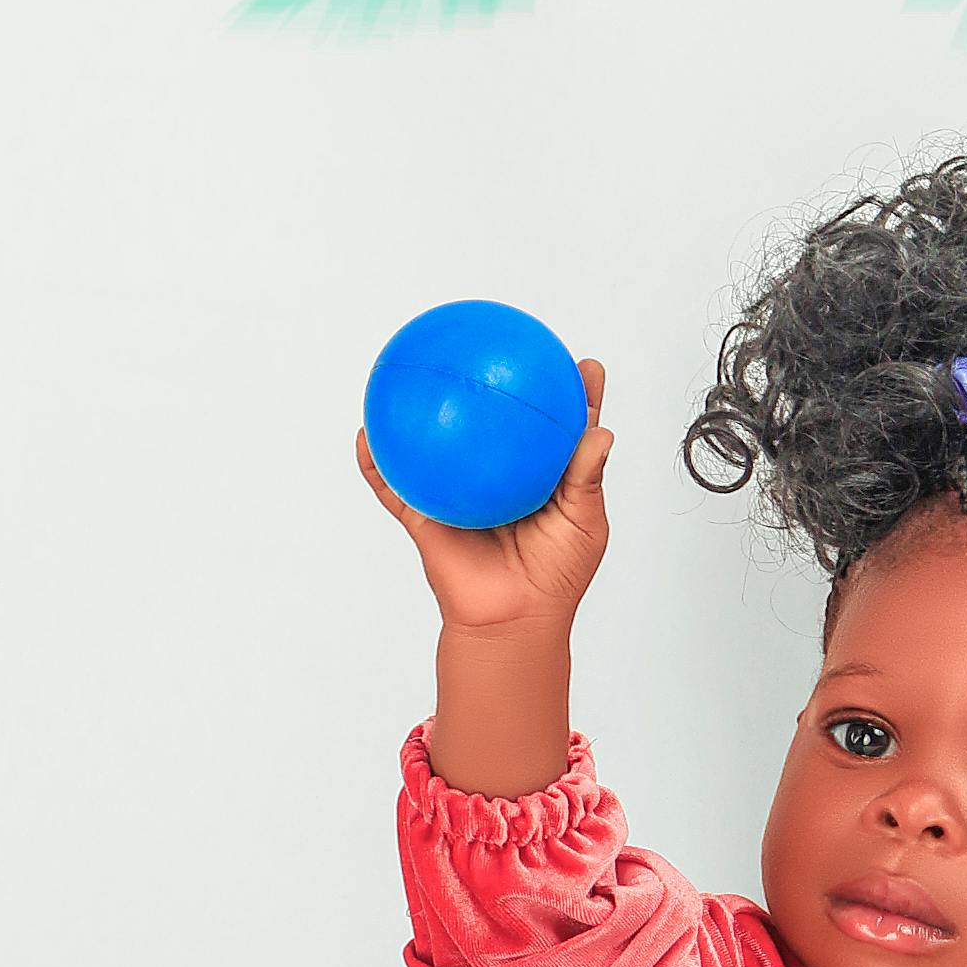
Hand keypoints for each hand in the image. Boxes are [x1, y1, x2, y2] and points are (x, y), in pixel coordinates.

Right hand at [356, 357, 612, 630]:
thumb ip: (588, 477)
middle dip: (493, 387)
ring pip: (438, 447)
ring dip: (422, 412)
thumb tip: (600, 433)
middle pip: (493, 425)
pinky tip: (366, 433)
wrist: (515, 621)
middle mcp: (497, 479)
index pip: (558, 430)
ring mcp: (460, 494)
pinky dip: (376, 462)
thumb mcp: (583, 525)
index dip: (571, 397)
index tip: (584, 366)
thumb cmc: (556, 578)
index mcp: (541, 479)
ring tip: (414, 370)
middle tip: (503, 345)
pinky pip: (396, 485)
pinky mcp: (431, 516)